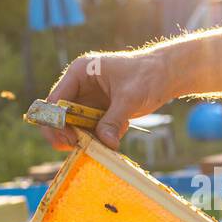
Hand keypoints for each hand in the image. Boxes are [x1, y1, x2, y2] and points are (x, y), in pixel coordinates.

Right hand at [42, 48, 175, 150]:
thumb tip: (105, 143)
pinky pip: (92, 131)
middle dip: (70, 134)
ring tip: (115, 132)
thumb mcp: (130, 97)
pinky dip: (103, 137)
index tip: (71, 139)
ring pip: (75, 128)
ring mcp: (88, 101)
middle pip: (60, 118)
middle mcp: (78, 87)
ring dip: (89, 138)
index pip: (56, 101)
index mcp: (79, 73)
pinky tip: (123, 127)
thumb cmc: (148, 75)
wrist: (166, 75)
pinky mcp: (98, 113)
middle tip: (82, 147)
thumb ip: (114, 120)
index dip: (57, 122)